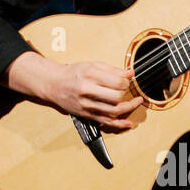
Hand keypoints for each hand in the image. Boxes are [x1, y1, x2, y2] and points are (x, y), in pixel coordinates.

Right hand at [4, 52, 141, 129]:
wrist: (54, 84)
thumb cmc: (73, 73)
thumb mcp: (92, 65)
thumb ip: (112, 70)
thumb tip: (130, 74)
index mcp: (90, 75)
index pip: (117, 82)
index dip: (126, 82)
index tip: (127, 81)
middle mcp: (87, 91)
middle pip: (116, 97)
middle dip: (126, 93)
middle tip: (127, 90)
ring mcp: (87, 105)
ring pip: (113, 110)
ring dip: (128, 107)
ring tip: (135, 103)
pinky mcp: (86, 114)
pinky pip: (105, 121)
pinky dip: (119, 124)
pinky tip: (128, 123)